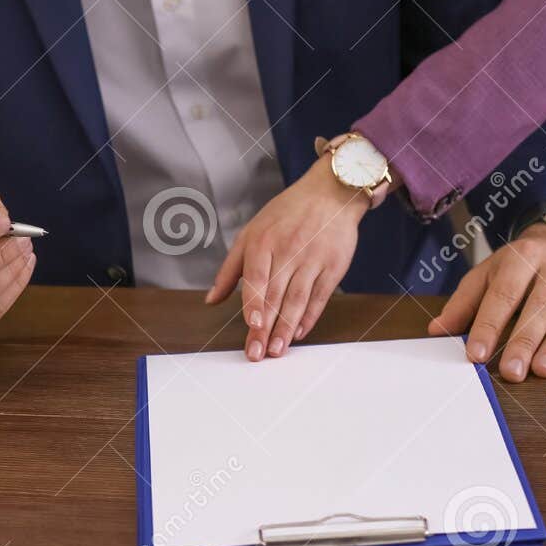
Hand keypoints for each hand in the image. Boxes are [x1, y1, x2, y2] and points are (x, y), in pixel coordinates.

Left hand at [205, 158, 366, 359]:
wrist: (330, 193)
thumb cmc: (286, 214)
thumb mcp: (251, 233)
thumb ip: (230, 269)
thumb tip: (211, 299)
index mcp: (264, 242)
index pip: (256, 279)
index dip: (254, 304)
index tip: (252, 327)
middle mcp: (289, 250)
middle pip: (275, 295)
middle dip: (266, 328)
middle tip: (258, 353)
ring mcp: (313, 258)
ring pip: (298, 299)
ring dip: (287, 328)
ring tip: (277, 350)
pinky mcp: (334, 265)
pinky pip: (320, 296)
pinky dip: (309, 317)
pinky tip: (299, 333)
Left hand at [429, 223, 545, 380]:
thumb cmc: (521, 266)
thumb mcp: (487, 275)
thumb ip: (464, 304)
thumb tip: (437, 331)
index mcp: (522, 255)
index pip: (504, 294)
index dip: (489, 325)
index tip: (476, 354)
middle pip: (540, 306)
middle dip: (524, 341)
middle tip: (512, 372)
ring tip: (542, 370)